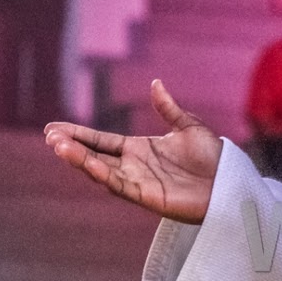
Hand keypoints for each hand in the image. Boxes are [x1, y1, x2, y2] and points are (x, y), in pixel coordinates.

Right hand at [43, 80, 221, 225]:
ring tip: (60, 146)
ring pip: (102, 171)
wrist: (231, 182)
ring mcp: (139, 182)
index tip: (53, 128)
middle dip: (72, 147)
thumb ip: (168, 109)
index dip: (78, 135)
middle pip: (95, 155)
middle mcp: (134, 166)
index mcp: (140, 149)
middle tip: (49, 136)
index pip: (101, 141)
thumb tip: (156, 83)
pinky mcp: (148, 197)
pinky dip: (104, 175)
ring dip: (81, 160)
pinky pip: (121, 186)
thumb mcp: (189, 127)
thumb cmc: (214, 158)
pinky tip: (89, 164)